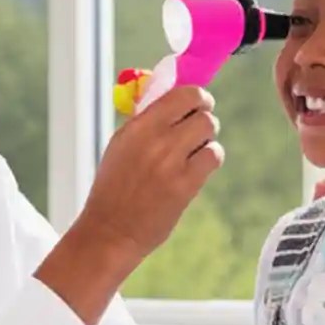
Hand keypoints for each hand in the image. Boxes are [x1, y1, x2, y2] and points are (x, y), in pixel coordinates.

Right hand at [37, 86, 222, 324]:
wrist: (110, 230)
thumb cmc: (115, 186)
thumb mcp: (121, 145)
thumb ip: (146, 120)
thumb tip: (172, 97)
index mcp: (138, 127)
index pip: (181, 94)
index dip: (196, 96)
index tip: (198, 102)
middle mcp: (156, 140)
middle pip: (202, 110)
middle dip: (204, 116)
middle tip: (198, 128)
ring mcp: (172, 162)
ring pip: (210, 131)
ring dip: (207, 138)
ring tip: (193, 151)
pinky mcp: (186, 184)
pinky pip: (213, 156)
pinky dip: (210, 158)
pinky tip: (197, 167)